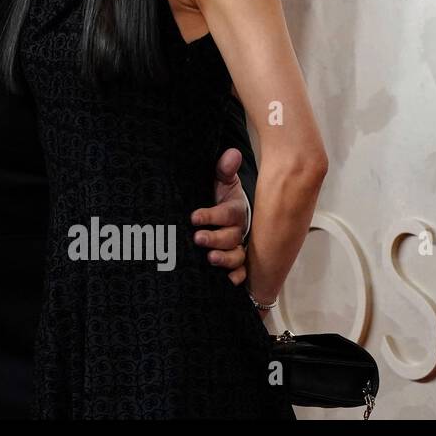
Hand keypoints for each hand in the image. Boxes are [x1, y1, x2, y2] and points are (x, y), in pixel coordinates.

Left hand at [190, 147, 248, 285]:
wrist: (224, 211)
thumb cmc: (220, 196)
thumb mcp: (222, 181)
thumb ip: (224, 169)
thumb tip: (231, 154)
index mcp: (234, 210)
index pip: (226, 213)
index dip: (211, 215)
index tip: (194, 217)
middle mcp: (239, 230)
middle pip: (231, 237)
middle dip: (215, 239)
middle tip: (198, 238)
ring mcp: (238, 246)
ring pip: (236, 255)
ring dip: (225, 258)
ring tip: (209, 258)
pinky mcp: (236, 261)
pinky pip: (241, 271)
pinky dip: (237, 277)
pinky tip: (229, 280)